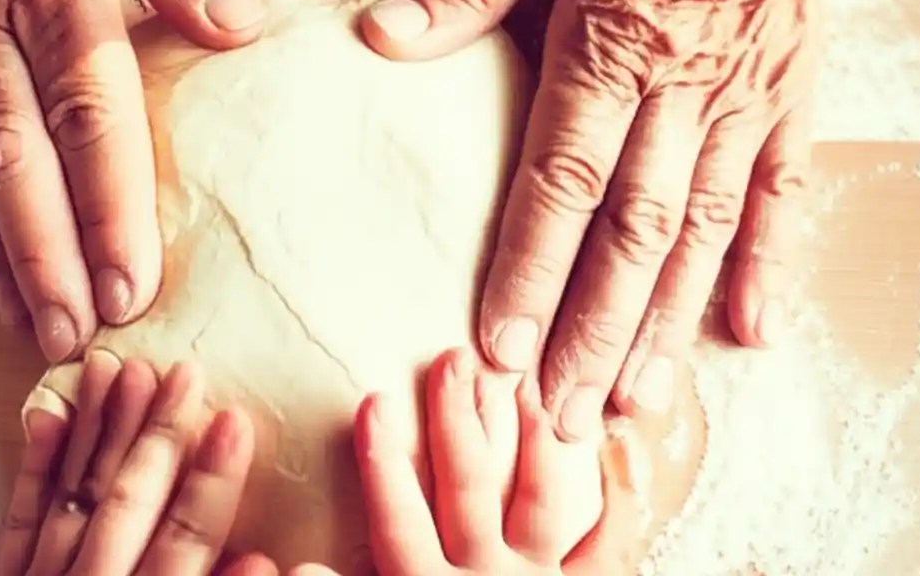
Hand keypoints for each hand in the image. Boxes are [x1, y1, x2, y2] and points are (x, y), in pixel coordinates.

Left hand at [0, 354, 272, 574]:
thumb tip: (262, 559)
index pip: (186, 541)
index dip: (213, 481)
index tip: (235, 420)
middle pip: (127, 504)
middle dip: (157, 434)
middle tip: (183, 370)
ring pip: (72, 498)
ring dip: (98, 430)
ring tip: (117, 366)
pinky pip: (15, 522)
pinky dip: (33, 467)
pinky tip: (49, 413)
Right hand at [289, 348, 640, 575]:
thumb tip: (295, 571)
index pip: (399, 525)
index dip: (383, 467)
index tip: (372, 404)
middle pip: (470, 489)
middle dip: (457, 423)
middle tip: (452, 363)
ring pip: (541, 497)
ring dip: (530, 436)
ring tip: (522, 380)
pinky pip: (616, 540)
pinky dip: (624, 492)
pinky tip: (624, 443)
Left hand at [361, 0, 841, 438]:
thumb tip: (385, 39)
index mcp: (611, 40)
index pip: (560, 185)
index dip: (528, 276)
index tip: (497, 351)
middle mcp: (683, 84)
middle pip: (632, 234)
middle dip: (592, 334)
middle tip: (558, 416)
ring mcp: (746, 93)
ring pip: (705, 231)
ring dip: (669, 324)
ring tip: (635, 402)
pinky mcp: (794, 88)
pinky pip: (785, 190)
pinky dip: (770, 263)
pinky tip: (751, 328)